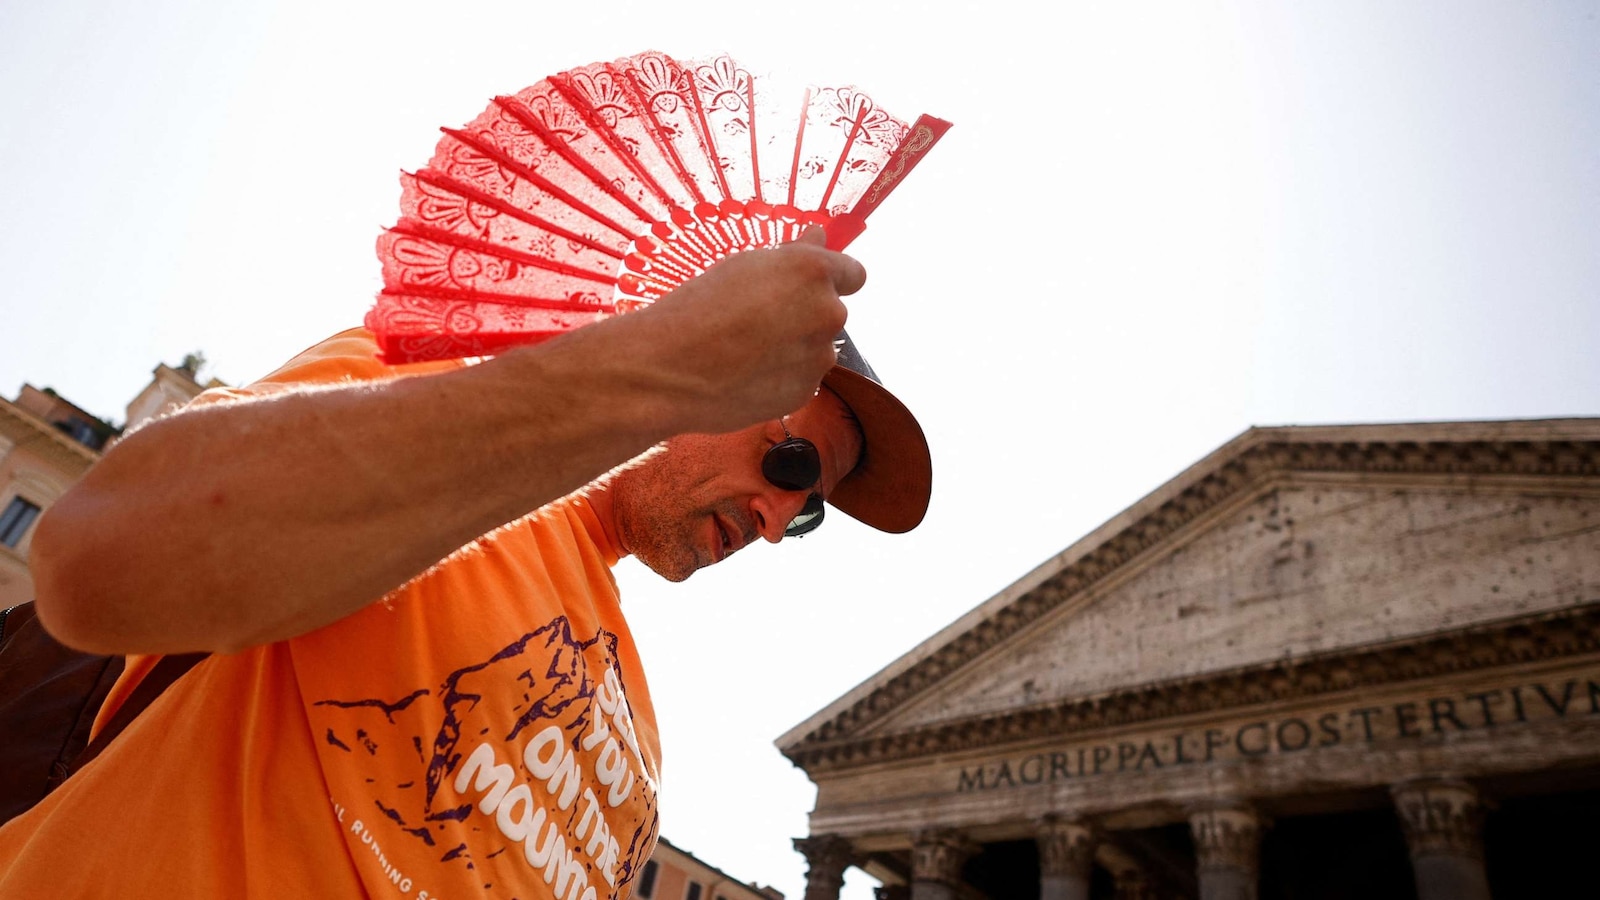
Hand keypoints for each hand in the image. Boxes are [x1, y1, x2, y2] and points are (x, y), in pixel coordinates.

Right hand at [618, 227, 866, 434]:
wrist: (670, 370)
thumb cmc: (697, 308)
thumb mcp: (742, 266)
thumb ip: (793, 254)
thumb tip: (820, 235)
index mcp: (812, 272)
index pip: (854, 274)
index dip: (832, 280)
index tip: (807, 288)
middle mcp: (827, 312)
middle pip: (831, 311)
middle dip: (806, 315)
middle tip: (758, 320)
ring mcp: (819, 356)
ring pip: (817, 348)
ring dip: (795, 348)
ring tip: (746, 351)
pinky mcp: (806, 391)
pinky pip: (802, 378)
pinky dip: (783, 377)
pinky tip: (746, 375)